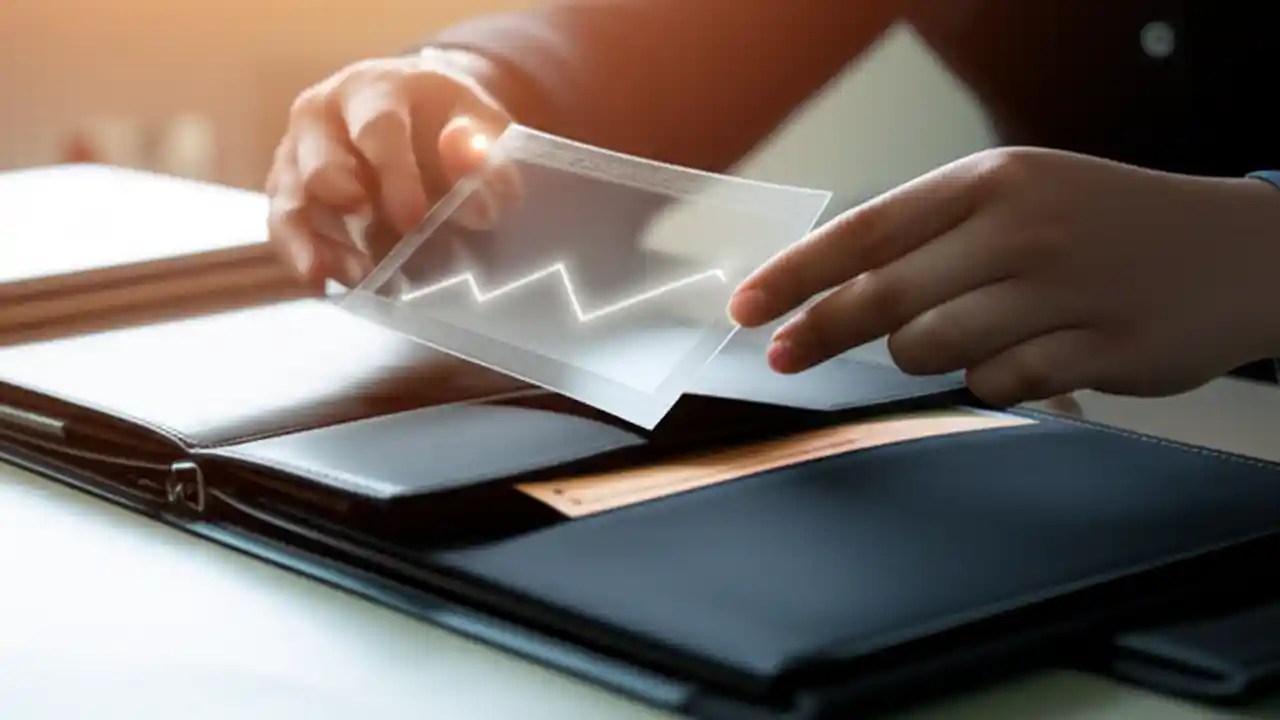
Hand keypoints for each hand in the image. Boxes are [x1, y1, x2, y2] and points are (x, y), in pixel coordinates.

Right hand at [266, 48, 514, 286]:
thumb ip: (481, 147)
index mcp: (375, 89)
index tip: (413, 221)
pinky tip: (324, 283)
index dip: (395, 177)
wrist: (417, 113)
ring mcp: (297, 150)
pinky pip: (280, 224)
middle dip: (343, 209)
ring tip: (354, 277)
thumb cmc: (447, 123)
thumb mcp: (479, 124)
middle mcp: (324, 114)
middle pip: (319, 163)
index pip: (378, 130)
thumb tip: (468, 160)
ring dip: (315, 244)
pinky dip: (299, 255)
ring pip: (289, 198)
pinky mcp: (285, 186)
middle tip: (374, 248)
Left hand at [728, 147, 1279, 405]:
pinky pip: (999, 385)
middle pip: (884, 296)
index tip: (747, 308)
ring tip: (959, 336)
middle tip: (782, 356)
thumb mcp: (1021, 197)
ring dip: (921, 357)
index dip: (796, 275)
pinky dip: (992, 381)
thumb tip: (831, 288)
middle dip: (820, 332)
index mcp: (992, 183)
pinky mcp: (1098, 350)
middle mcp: (1021, 230)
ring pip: (933, 350)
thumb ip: (933, 237)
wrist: (1236, 251)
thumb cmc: (1104, 223)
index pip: (867, 230)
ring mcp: (1063, 292)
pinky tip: (1024, 356)